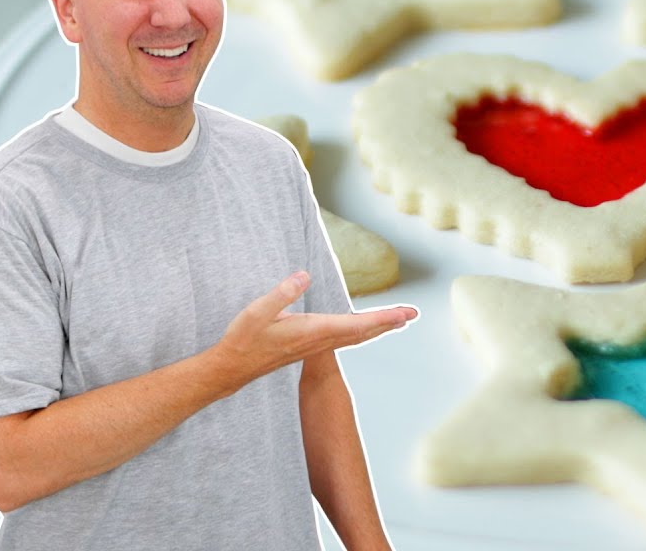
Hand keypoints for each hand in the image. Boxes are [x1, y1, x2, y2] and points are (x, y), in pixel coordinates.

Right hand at [213, 271, 416, 386]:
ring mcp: (316, 345)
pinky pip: (345, 339)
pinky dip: (362, 331)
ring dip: (379, 327)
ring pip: (356, 337)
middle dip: (390, 323)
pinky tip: (365, 329)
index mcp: (313, 331)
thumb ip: (281, 294)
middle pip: (364, 332)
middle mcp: (319, 340)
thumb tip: (304, 276)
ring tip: (399, 320)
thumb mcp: (256, 312)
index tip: (406, 314)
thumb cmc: (243, 340)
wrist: (232, 368)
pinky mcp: (310, 346)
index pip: (357, 324)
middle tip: (414, 314)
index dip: (384, 318)